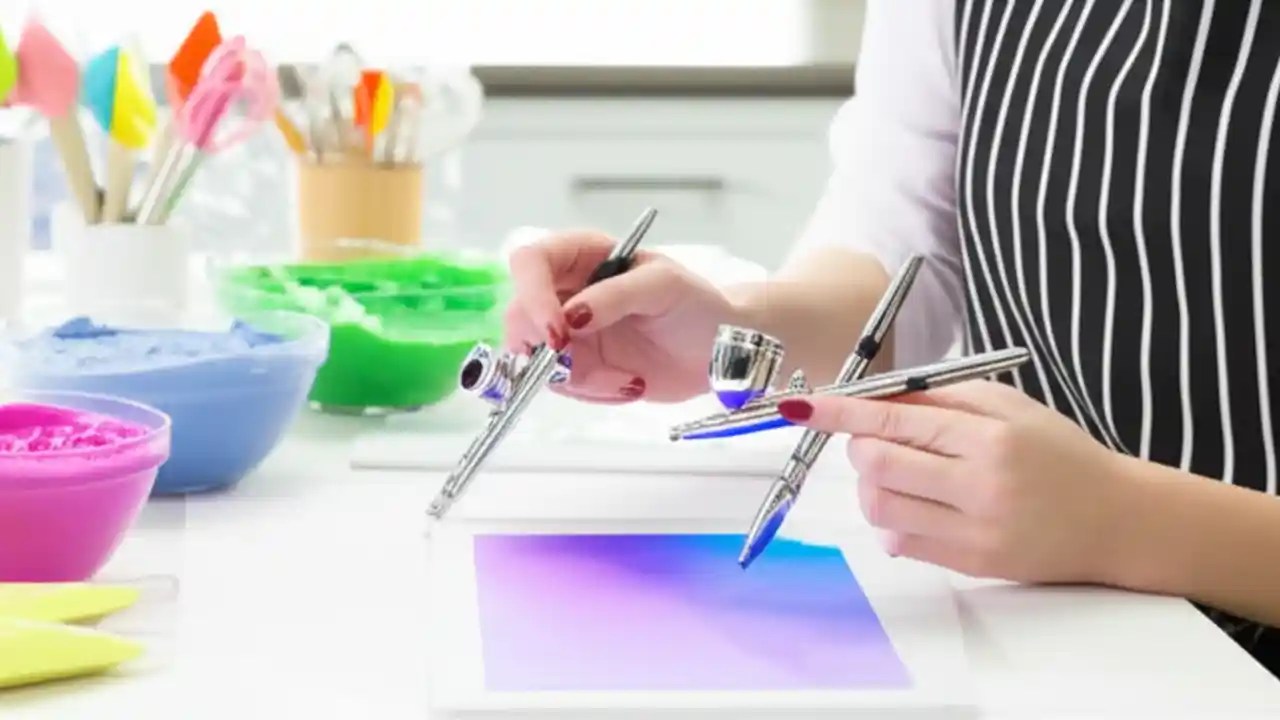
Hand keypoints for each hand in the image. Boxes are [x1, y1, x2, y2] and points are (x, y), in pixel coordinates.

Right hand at [503, 231, 734, 402]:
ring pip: (536, 359)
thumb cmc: (696, 305)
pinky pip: (561, 386)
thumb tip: (571, 315)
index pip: (530, 262)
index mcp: (582, 255)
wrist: (717, 351)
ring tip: (627, 379)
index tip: (557, 330)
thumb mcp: (663, 287)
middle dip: (546, 348)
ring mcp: (567, 332)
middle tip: (579, 364)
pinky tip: (628, 384)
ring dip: (579, 378)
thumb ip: (615, 295)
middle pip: (518, 316)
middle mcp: (565, 291)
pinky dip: (591, 392)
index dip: (531, 295)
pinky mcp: (577, 367)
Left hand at [778, 380, 1135, 583]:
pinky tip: (921, 504)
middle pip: (875, 465)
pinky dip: (893, 519)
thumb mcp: (1006, 406)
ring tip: (905, 474)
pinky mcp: (971, 563)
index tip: (804, 406)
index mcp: (990, 438)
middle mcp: (980, 486)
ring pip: (879, 506)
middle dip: (860, 447)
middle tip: (876, 440)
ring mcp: (974, 531)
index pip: (893, 420)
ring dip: (872, 485)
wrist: (1115, 518)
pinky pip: (900, 541)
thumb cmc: (1058, 454)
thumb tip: (871, 399)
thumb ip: (937, 400)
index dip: (840, 412)